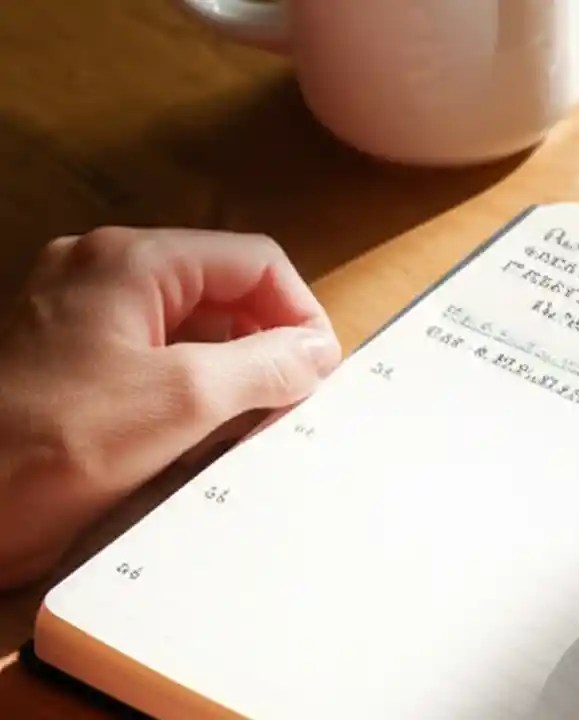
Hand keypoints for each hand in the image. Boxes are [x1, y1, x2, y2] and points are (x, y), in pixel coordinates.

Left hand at [0, 228, 341, 588]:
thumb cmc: (54, 442)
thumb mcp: (181, 400)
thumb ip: (263, 366)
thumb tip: (319, 351)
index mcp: (132, 261)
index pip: (253, 261)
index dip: (300, 312)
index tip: (321, 373)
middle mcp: (103, 273)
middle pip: (221, 292)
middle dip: (266, 346)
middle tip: (293, 404)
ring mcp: (78, 317)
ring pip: (188, 330)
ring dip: (230, 374)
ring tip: (252, 428)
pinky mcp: (65, 363)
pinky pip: (151, 361)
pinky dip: (189, 393)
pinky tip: (200, 440)